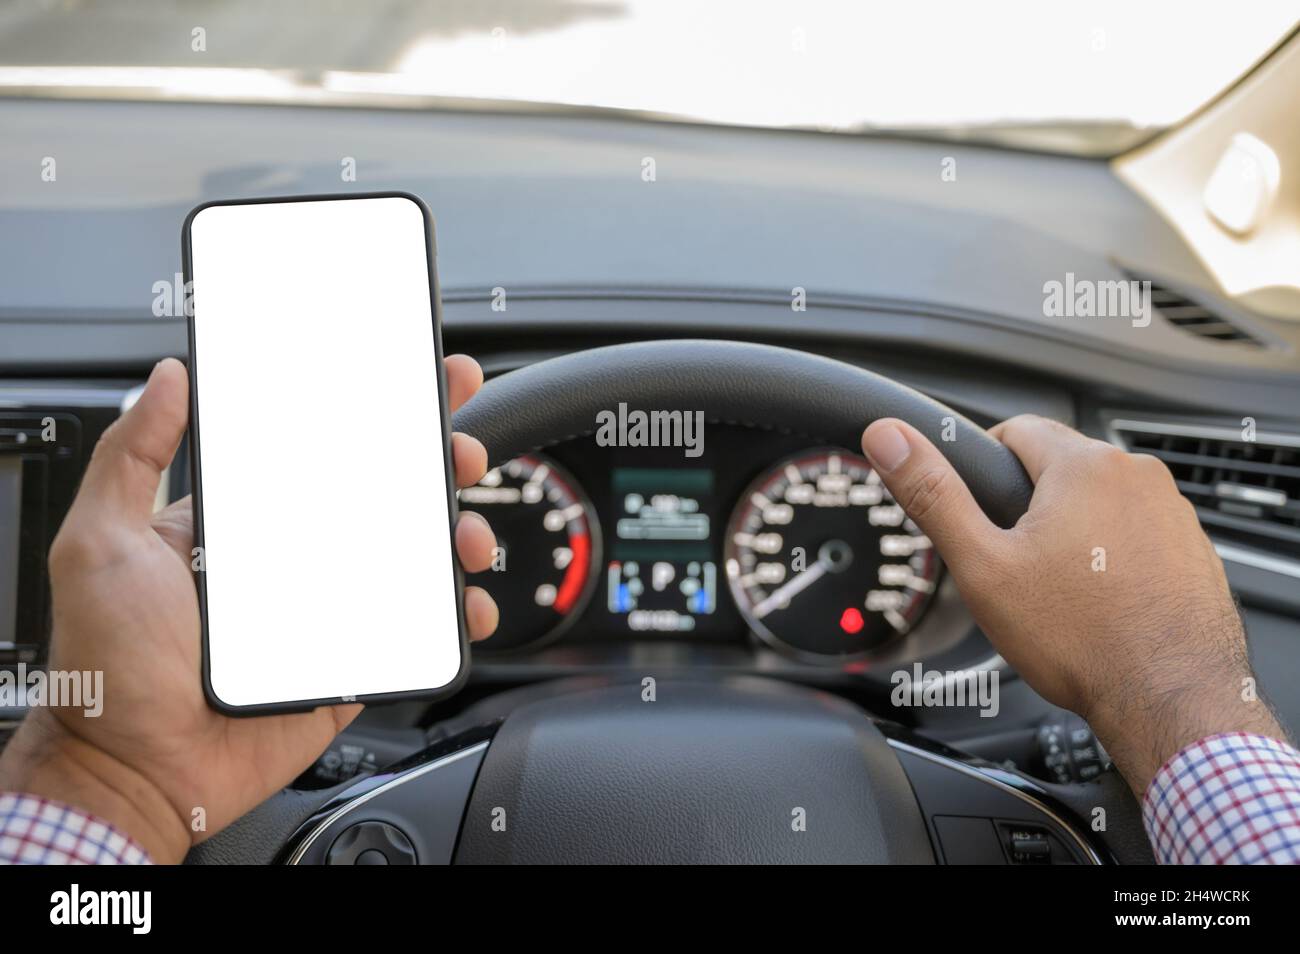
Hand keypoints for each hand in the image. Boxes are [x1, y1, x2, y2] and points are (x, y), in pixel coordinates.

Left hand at [0, 356, 498, 862]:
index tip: (417, 380)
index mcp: (250, 522)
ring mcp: (333, 608)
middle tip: (460, 452)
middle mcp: (298, 558)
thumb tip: (166, 379)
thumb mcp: (101, 542)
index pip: (323, 450)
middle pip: (388, 495)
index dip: (376, 412)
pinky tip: (469, 604)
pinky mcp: (356, 658)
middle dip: (439, 462)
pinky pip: (421, 629)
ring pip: (416, 557)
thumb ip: (131, 457)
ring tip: (467, 537)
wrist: (140, 770)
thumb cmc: (109, 665)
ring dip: (459, 533)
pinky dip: (459, 615)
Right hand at [861, 413, 1286, 795]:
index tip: (977, 506)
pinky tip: (1098, 600)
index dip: (984, 465)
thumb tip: (889, 438)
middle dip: (1029, 504)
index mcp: (1084, 466)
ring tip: (1057, 589)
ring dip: (1073, 529)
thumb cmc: (1082, 639)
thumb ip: (933, 494)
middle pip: (1060, 466)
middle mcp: (1138, 476)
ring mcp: (1172, 512)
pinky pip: (1136, 532)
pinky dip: (1112, 555)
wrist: (1170, 700)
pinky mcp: (1192, 548)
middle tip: (1011, 561)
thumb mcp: (983, 566)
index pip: (1016, 429)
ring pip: (1099, 500)